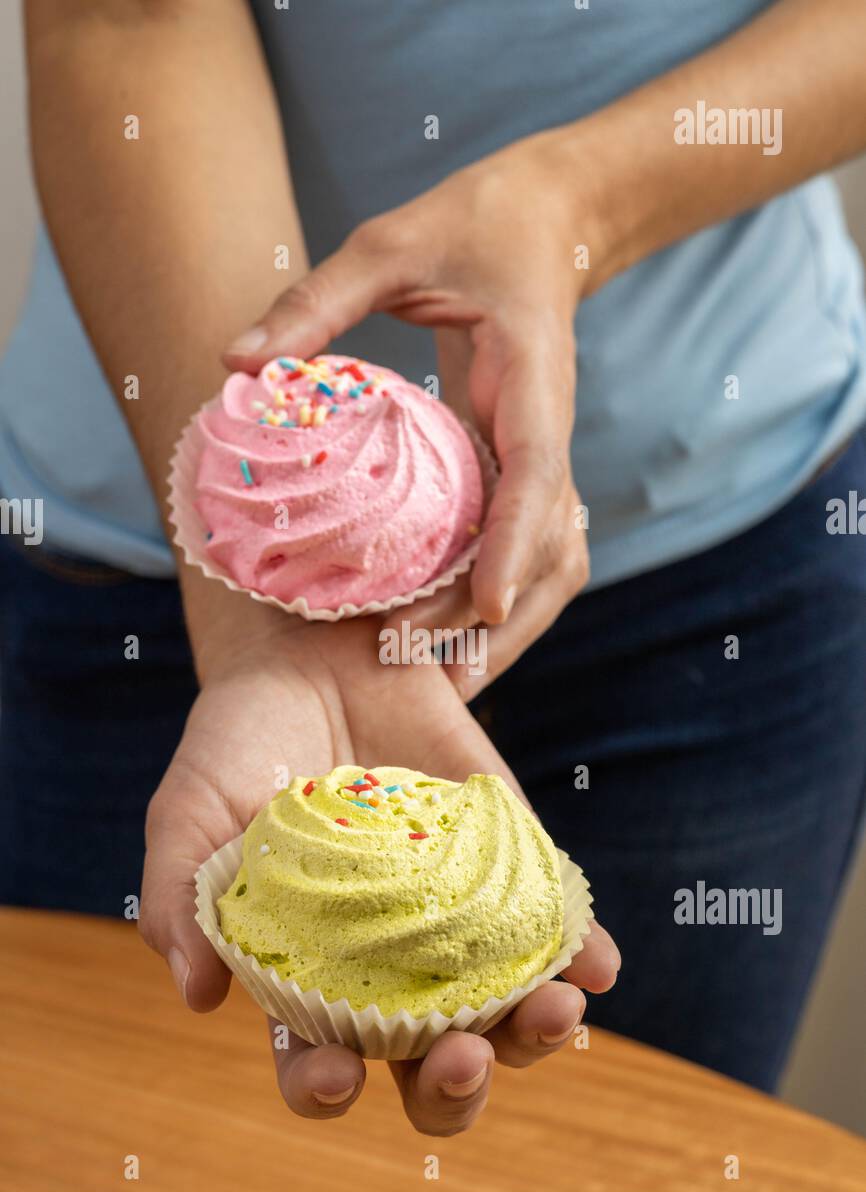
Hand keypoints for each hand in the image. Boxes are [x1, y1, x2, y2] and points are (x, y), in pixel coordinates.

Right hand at [139, 617, 619, 1135]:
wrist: (318, 651)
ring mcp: (456, 923)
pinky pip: (554, 929)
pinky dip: (582, 954)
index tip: (339, 1074)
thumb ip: (180, 900)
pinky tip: (594, 964)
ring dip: (536, 1037)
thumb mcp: (188, 812)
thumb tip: (198, 997)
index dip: (326, 1087)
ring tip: (553, 1013)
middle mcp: (390, 969)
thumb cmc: (240, 744)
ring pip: (507, 1017)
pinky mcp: (510, 869)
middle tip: (459, 1057)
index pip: (319, 1064)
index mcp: (307, 977)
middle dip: (452, 1089)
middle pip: (430, 1068)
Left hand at [224, 130, 602, 691]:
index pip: (539, 477)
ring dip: (508, 624)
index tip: (489, 606)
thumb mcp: (388, 245)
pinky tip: (446, 632)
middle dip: (506, 616)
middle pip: (556, 548)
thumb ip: (315, 301)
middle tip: (432, 670)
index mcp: (534, 383)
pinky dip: (495, 596)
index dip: (515, 547)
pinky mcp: (526, 470)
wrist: (543, 221)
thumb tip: (232, 361)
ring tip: (442, 679)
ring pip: (552, 562)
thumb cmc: (472, 226)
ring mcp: (544, 458)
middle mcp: (550, 433)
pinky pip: (525, 548)